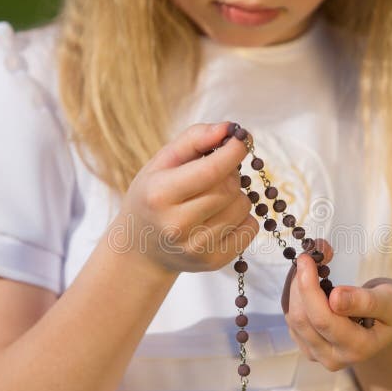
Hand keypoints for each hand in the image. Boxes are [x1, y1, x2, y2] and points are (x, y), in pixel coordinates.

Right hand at [116, 122, 258, 272]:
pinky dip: (243, 218)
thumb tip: (229, 129)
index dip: (234, 151)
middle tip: (217, 173)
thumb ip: (194, 139)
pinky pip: (250, 229)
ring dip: (236, 196)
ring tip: (214, 198)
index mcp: (160, 194)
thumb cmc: (153, 196)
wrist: (140, 248)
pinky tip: (221, 217)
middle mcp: (177, 225)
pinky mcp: (212, 261)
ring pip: (243, 208)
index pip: (212, 170)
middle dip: (231, 174)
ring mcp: (196, 248)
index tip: (241, 139)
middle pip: (230, 188)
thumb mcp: (162, 162)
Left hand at [280, 240, 391, 371]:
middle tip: (308, 256)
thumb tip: (335, 298)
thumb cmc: (391, 310)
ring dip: (296, 288)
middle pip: (303, 320)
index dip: (309, 288)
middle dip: (300, 284)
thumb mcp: (391, 301)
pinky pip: (292, 320)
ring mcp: (318, 354)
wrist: (387, 328)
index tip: (306, 258)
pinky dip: (296, 296)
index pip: (324, 319)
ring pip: (294, 319)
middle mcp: (334, 358)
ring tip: (311, 266)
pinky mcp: (307, 346)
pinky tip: (309, 281)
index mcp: (358, 348)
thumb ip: (366, 301)